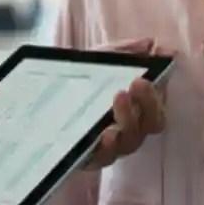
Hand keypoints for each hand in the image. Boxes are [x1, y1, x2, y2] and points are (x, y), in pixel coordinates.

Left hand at [84, 37, 170, 169]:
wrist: (43, 92)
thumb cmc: (82, 77)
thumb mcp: (103, 59)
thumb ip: (129, 52)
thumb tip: (160, 46)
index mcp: (137, 107)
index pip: (157, 108)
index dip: (156, 96)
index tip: (144, 78)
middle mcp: (129, 129)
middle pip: (150, 125)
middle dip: (147, 104)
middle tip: (134, 83)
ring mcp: (111, 146)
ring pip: (130, 142)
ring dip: (128, 119)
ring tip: (118, 98)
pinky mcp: (90, 157)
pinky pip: (104, 157)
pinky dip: (108, 147)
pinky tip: (104, 134)